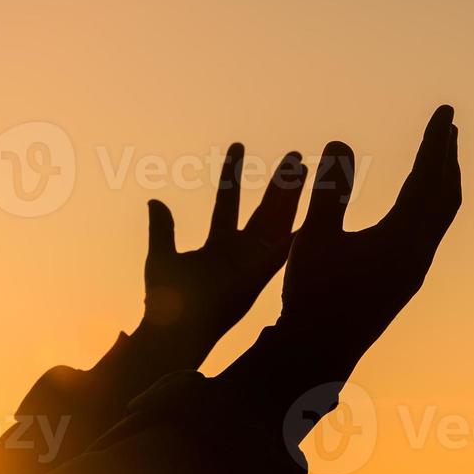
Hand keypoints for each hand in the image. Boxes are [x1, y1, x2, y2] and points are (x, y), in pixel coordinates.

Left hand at [136, 145, 307, 364]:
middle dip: (279, 183)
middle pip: (264, 209)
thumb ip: (163, 229)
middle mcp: (241, 251)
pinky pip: (286, 251)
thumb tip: (155, 201)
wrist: (176, 327)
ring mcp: (254, 262)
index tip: (238, 146)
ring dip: (291, 197)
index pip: (228, 200)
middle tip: (295, 157)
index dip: (233, 173)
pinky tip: (318, 216)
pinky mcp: (261, 274)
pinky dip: (301, 235)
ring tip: (304, 168)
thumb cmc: (166, 301)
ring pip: (278, 222)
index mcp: (218, 244)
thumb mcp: (162, 256)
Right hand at [277, 105, 462, 367]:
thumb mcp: (315, 236)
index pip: (427, 178)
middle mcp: (418, 254)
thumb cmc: (312, 294)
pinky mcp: (404, 281)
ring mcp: (414, 270)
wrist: (318, 352)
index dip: (436, 141)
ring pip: (439, 218)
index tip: (446, 110)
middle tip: (449, 126)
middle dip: (447, 158)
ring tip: (438, 158)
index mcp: (402, 239)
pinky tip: (413, 205)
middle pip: (445, 196)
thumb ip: (329, 189)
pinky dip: (429, 206)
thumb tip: (340, 143)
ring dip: (441, 183)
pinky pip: (428, 232)